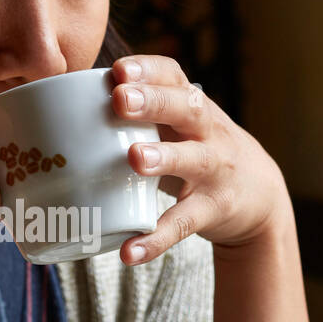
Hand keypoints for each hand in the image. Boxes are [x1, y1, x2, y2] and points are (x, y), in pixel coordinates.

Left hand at [109, 54, 291, 263]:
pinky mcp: (214, 208)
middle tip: (120, 99)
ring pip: (192, 159)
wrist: (259, 192)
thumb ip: (139, 114)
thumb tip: (63, 110)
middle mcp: (207, 132)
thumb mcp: (179, 124)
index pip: (173, 76)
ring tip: (134, 159)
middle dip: (153, 101)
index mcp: (192, 106)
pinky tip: (129, 252)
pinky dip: (156, 239)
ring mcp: (214, 170)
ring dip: (163, 157)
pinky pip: (183, 223)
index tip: (119, 70)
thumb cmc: (199, 149)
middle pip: (187, 108)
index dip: (148, 70)